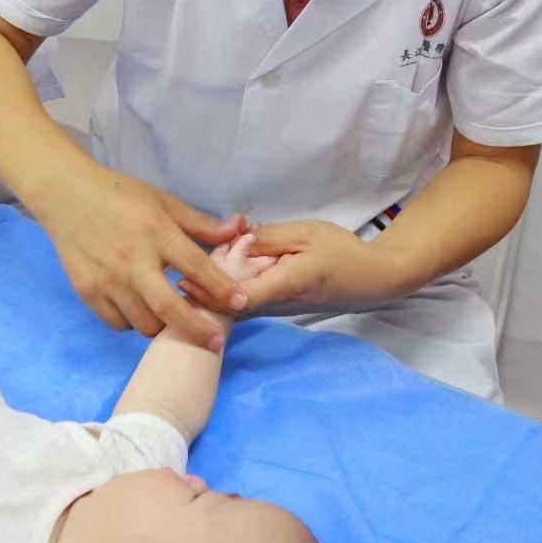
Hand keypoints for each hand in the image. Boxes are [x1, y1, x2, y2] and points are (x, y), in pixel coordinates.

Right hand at [27, 162, 249, 345]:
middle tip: (216, 342)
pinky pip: (119, 323)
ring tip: (172, 317)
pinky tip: (140, 308)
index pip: (196, 266)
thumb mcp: (163, 201)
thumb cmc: (120, 195)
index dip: (222, 288)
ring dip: (163, 326)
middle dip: (197, 330)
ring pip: (143, 323)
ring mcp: (107, 279)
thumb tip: (238, 230)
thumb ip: (200, 223)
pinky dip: (134, 322)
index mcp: (155, 232)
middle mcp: (132, 260)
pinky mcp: (88, 292)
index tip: (241, 303)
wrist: (66, 196)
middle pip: (169, 308)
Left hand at [181, 219, 403, 314]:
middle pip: (229, 306)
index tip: (183, 280)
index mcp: (286, 283)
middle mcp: (277, 303)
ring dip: (209, 295)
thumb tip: (236, 237)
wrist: (370, 280)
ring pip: (235, 307)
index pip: (241, 295)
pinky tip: (209, 277)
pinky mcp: (277, 307)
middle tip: (171, 275)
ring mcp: (276, 309)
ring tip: (181, 277)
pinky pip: (245, 303)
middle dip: (199, 294)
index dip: (209, 291)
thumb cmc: (343, 252)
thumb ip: (270, 237)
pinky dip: (224, 292)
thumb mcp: (308, 234)